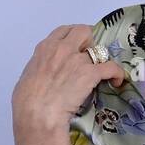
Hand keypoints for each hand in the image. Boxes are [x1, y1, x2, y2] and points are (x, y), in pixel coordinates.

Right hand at [11, 24, 125, 139]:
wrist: (37, 113)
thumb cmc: (27, 100)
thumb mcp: (29, 75)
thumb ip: (42, 66)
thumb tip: (49, 71)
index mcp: (46, 48)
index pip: (64, 31)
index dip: (73, 37)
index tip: (77, 46)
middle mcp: (62, 48)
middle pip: (83, 31)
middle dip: (89, 41)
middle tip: (89, 57)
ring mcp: (78, 60)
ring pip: (99, 49)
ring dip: (102, 60)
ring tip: (103, 72)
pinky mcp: (91, 73)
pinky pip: (111, 67)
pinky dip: (117, 74)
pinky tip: (117, 81)